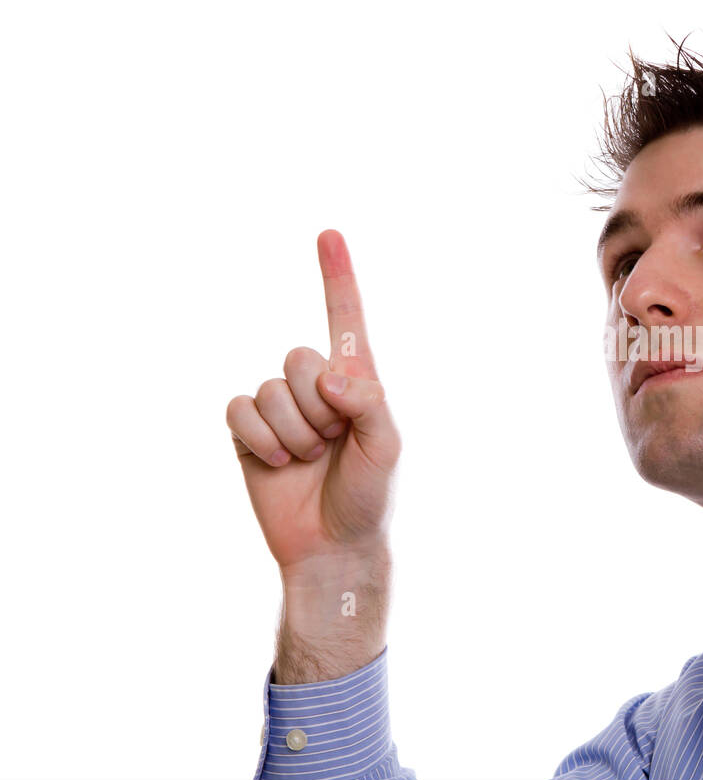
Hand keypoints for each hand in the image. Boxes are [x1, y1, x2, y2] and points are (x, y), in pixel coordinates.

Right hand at [226, 230, 399, 679]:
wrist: (332, 546)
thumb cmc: (369, 496)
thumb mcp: (386, 446)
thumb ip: (369, 402)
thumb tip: (329, 376)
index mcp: (356, 381)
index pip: (346, 319)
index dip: (336, 276)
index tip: (329, 233)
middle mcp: (315, 387)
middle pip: (299, 356)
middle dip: (316, 406)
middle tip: (332, 444)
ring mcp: (279, 408)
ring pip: (269, 389)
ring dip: (292, 432)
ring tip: (310, 461)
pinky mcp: (247, 432)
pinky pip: (239, 410)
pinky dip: (261, 440)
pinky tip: (278, 466)